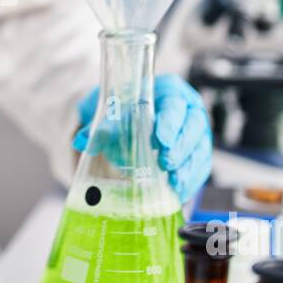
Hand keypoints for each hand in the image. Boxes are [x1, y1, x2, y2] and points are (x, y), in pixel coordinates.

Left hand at [73, 75, 212, 202]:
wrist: (130, 119)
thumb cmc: (125, 110)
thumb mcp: (110, 113)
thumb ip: (98, 126)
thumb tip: (81, 141)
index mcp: (169, 91)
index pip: (175, 104)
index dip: (170, 123)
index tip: (160, 141)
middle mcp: (188, 109)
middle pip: (194, 127)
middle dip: (180, 148)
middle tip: (165, 163)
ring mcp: (196, 132)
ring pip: (200, 149)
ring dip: (188, 168)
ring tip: (174, 183)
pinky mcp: (197, 153)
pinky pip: (200, 167)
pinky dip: (190, 181)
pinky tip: (178, 192)